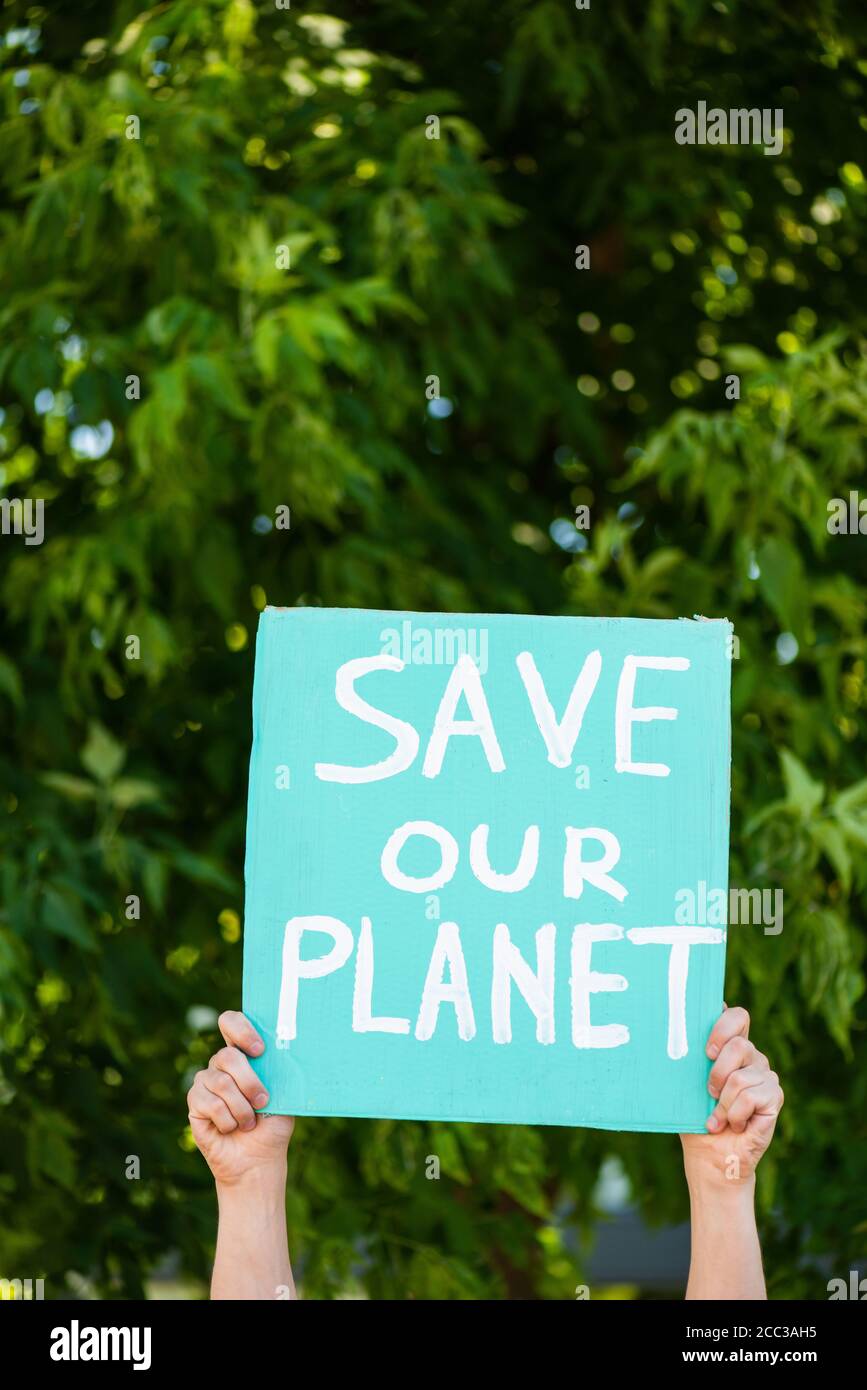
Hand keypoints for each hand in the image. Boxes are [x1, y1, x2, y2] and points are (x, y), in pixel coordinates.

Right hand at [187, 1010, 294, 1186]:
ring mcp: (205, 1082)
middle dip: (249, 1080)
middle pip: (227, 1055)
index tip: (259, 1050)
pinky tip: (231, 1128)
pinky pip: (210, 1104)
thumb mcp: (284, 1096)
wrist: (258, 1159)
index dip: (241, 1029)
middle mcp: (220, 1064)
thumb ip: (278, 1073)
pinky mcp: (194, 1104)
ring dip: (241, 1107)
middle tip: (263, 1100)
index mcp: (243, 1054)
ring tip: (250, 1122)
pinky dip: (227, 1120)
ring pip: (220, 1082)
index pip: (230, 1023)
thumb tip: (283, 1053)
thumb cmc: (272, 1125)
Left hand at [680, 1004, 783, 1185]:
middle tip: (708, 1092)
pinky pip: (750, 1097)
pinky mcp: (774, 1096)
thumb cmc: (694, 1116)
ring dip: (722, 1104)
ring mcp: (765, 1075)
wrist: (709, 1154)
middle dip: (717, 1072)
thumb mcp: (686, 1084)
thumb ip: (688, 1058)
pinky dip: (735, 1115)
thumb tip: (671, 1036)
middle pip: (739, 1044)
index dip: (723, 1025)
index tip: (706, 1051)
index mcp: (729, 1047)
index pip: (737, 1017)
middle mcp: (751, 1057)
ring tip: (718, 1118)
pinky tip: (735, 1125)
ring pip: (740, 1078)